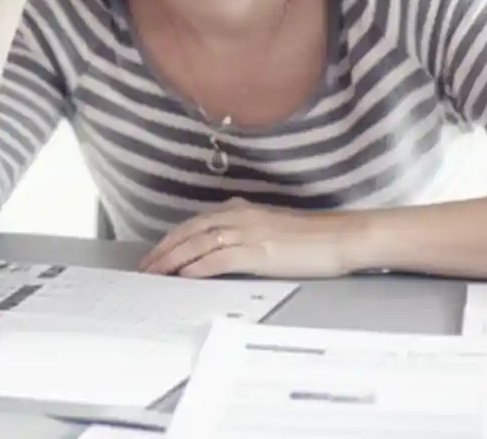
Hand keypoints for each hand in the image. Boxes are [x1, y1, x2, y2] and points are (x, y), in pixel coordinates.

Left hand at [137, 198, 372, 278]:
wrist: (340, 237)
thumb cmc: (312, 237)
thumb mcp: (272, 228)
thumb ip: (247, 232)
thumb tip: (225, 247)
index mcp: (242, 210)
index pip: (196, 222)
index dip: (172, 238)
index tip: (156, 253)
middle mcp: (240, 216)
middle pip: (190, 230)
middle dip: (164, 249)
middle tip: (145, 266)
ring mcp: (248, 232)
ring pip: (199, 242)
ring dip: (173, 259)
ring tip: (156, 273)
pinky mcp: (259, 252)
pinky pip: (220, 257)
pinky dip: (199, 266)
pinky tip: (185, 275)